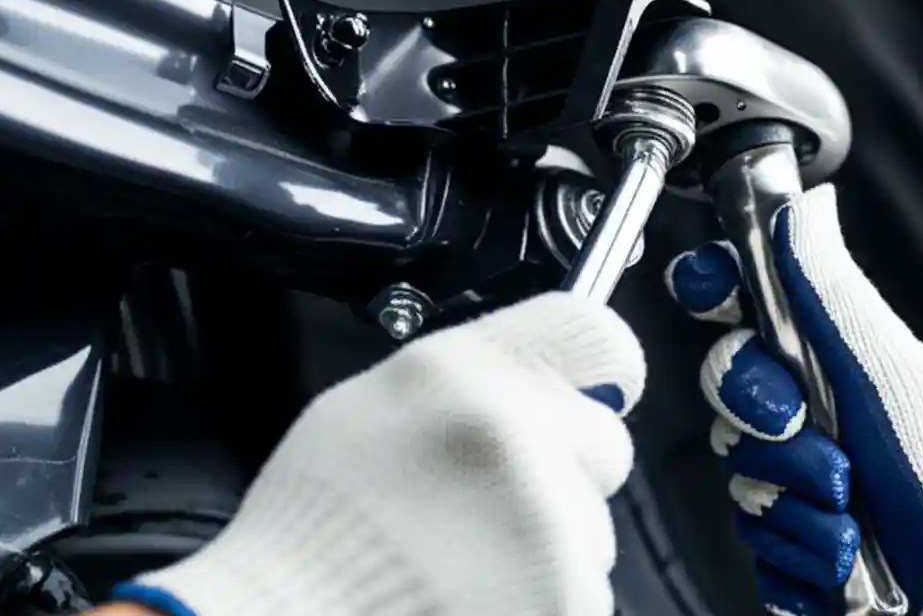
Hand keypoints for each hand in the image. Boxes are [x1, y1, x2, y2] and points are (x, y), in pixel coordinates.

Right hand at [112, 293, 644, 615]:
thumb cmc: (316, 532)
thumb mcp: (374, 406)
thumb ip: (472, 379)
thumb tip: (542, 377)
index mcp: (462, 374)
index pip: (598, 334)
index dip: (597, 372)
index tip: (586, 395)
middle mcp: (512, 438)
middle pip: (605, 442)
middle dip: (567, 472)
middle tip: (494, 505)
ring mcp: (547, 525)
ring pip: (595, 526)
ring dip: (553, 544)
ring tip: (467, 564)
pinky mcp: (567, 598)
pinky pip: (587, 587)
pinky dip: (547, 595)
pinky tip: (480, 598)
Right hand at [667, 185, 922, 615]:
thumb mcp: (889, 368)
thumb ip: (834, 289)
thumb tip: (811, 206)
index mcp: (815, 358)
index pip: (735, 304)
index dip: (712, 290)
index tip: (714, 293)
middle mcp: (791, 412)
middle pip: (723, 398)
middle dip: (777, 438)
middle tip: (830, 451)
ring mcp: (780, 476)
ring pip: (737, 480)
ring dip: (800, 506)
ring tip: (852, 512)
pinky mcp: (777, 539)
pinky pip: (753, 543)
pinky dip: (801, 555)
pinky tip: (841, 553)